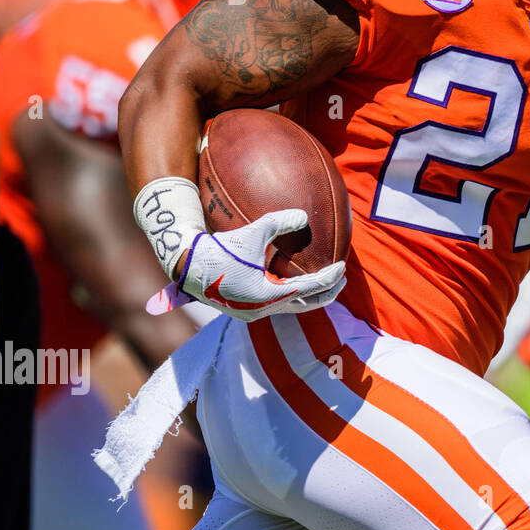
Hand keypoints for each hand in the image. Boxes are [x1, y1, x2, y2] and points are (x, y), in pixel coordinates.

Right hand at [150, 209, 345, 321]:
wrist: (186, 265)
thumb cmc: (220, 249)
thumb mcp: (252, 233)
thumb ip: (279, 222)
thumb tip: (304, 216)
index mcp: (266, 297)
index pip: (308, 290)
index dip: (329, 279)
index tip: (343, 267)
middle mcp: (262, 310)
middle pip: (305, 305)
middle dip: (327, 293)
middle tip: (342, 279)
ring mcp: (253, 313)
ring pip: (291, 307)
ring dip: (310, 295)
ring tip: (325, 281)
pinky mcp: (245, 310)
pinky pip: (277, 305)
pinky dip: (292, 295)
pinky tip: (294, 280)